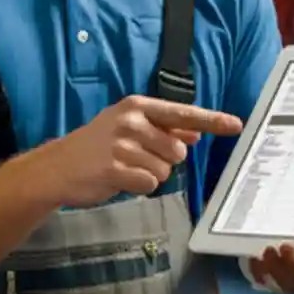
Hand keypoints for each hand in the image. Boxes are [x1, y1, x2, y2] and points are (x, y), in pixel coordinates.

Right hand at [34, 95, 242, 207]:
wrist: (58, 166)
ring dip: (149, 175)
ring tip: (124, 168)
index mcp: (137, 107)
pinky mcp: (115, 168)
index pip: (183, 114)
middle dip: (164, 161)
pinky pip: (148, 184)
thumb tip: (194, 134)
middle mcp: (132, 122)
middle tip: (136, 158)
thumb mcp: (128, 128)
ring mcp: (122, 144)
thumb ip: (163, 130)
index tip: (235, 124)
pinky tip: (119, 179)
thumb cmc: (96, 146)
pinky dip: (138, 187)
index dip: (211, 120)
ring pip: (164, 170)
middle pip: (178, 151)